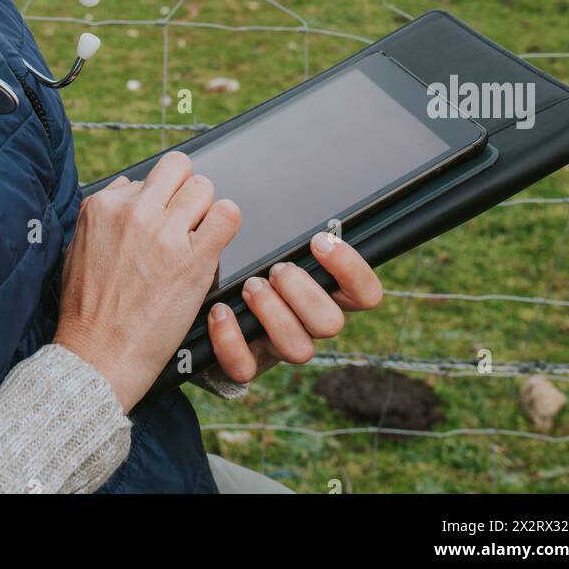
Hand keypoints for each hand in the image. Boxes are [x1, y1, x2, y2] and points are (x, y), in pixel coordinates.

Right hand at [53, 152, 241, 412]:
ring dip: (205, 211)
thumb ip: (107, 215)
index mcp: (103, 205)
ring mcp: (165, 233)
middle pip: (179, 168)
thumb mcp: (79, 248)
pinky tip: (215, 242)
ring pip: (205, 187)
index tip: (160, 220)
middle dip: (184, 191)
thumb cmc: (86, 311)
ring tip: (196, 239)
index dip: (159, 198)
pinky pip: (227, 215)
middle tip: (184, 222)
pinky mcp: (193, 259)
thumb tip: (132, 190)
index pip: (148, 176)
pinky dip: (226, 224)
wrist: (96, 358)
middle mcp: (134, 211)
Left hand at [205, 232, 382, 383]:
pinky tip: (220, 311)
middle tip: (276, 269)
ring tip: (250, 287)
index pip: (366, 294)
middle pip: (332, 323)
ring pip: (299, 349)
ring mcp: (279, 348)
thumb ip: (291, 238)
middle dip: (303, 291)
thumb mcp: (275, 250)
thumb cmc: (250, 271)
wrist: (203, 313)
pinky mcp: (247, 365)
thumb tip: (308, 200)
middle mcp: (307, 325)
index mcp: (323, 295)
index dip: (352, 269)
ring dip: (273, 312)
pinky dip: (231, 338)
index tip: (319, 242)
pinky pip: (246, 368)